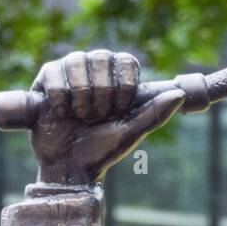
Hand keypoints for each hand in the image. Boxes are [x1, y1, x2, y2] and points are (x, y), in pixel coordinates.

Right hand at [29, 49, 184, 185]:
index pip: (126, 61)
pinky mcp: (46, 78)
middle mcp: (94, 69)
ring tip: (79, 116)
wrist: (70, 167)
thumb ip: (156, 113)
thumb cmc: (102, 150)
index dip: (123, 87)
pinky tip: (61, 113)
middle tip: (97, 116)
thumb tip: (180, 94)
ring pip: (76, 60)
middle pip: (101, 58)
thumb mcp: (131, 132)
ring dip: (81, 97)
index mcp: (118, 78)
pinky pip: (54, 73)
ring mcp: (70, 70)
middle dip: (101, 94)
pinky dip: (61, 99)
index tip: (119, 110)